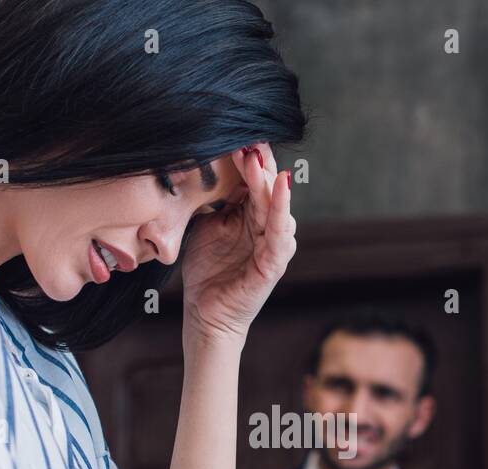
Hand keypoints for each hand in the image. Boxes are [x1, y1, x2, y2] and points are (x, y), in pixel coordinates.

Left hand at [180, 142, 295, 345]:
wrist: (204, 313)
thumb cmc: (207, 271)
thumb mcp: (207, 225)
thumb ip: (215, 201)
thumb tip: (209, 167)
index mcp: (252, 218)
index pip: (256, 182)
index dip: (249, 160)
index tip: (238, 136)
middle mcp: (268, 229)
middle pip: (269, 189)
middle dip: (260, 164)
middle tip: (249, 139)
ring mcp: (274, 247)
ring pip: (278, 208)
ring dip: (269, 182)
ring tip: (258, 160)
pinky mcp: (274, 265)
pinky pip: (281, 235)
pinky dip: (282, 210)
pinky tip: (280, 187)